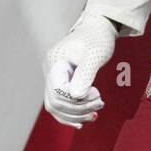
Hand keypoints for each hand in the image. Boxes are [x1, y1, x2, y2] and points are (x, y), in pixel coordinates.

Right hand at [42, 13, 116, 128]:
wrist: (98, 29)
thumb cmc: (97, 38)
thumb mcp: (94, 55)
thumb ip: (85, 75)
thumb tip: (76, 96)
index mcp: (54, 62)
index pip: (58, 92)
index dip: (77, 100)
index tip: (97, 93)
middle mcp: (49, 71)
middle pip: (55, 102)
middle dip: (78, 109)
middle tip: (100, 105)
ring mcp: (53, 77)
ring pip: (55, 107)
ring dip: (75, 115)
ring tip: (95, 114)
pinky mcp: (60, 82)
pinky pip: (60, 104)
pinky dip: (70, 114)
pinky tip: (81, 122)